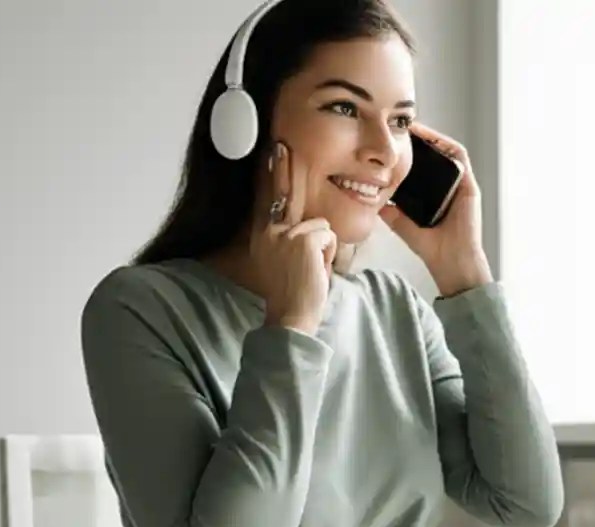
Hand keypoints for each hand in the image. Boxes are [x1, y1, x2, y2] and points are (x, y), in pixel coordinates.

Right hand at [253, 141, 337, 334]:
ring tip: (314, 269)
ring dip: (325, 248)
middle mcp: (270, 231)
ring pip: (321, 225)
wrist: (291, 316)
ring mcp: (285, 234)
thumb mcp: (286, 262)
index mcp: (264, 236)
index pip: (270, 199)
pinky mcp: (303, 240)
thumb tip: (309, 224)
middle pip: (286, 194)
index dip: (273, 175)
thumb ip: (290, 239)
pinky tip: (318, 271)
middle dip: (284, 167)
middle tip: (280, 143)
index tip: (272, 151)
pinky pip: (329, 236)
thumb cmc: (295, 293)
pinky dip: (330, 255)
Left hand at [379, 123, 492, 296]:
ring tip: (412, 126)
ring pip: (446, 151)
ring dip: (431, 137)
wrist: (450, 262)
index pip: (421, 166)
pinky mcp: (469, 185)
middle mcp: (447, 186)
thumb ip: (389, 211)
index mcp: (433, 193)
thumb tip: (370, 198)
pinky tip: (431, 138)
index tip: (390, 142)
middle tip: (399, 127)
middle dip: (418, 139)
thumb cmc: (431, 247)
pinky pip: (459, 157)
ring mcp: (459, 184)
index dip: (408, 152)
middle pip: (433, 155)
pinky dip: (446, 145)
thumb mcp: (402, 224)